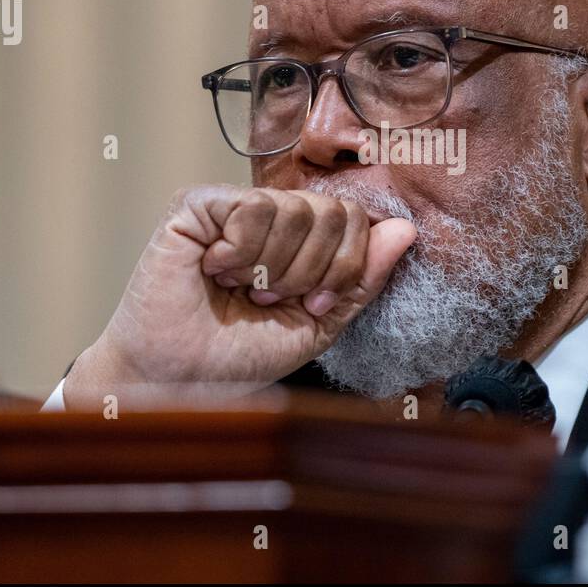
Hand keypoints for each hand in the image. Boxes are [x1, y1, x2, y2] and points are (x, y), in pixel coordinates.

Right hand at [63, 185, 416, 408]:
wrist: (181, 380)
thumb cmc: (241, 355)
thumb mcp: (319, 323)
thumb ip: (362, 279)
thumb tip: (406, 229)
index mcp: (304, 240)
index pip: (356, 218)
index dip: (343, 266)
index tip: (312, 303)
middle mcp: (272, 215)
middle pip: (332, 211)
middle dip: (311, 270)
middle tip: (269, 297)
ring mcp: (234, 206)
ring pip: (294, 211)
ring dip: (271, 268)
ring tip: (241, 288)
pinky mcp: (197, 205)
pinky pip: (251, 210)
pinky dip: (239, 255)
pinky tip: (213, 272)